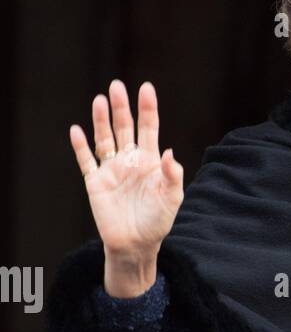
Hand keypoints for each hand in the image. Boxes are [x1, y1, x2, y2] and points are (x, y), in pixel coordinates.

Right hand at [69, 79, 183, 295]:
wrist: (135, 245)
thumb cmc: (157, 222)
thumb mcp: (171, 199)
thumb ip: (173, 175)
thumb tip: (169, 151)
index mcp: (150, 162)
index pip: (149, 129)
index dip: (147, 109)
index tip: (146, 88)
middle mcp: (129, 161)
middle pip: (124, 127)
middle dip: (121, 107)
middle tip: (117, 86)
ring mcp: (111, 170)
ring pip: (104, 138)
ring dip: (101, 120)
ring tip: (100, 100)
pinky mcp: (95, 183)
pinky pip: (86, 161)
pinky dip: (81, 147)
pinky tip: (77, 130)